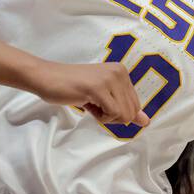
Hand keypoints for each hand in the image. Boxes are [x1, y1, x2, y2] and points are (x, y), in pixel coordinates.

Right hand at [28, 60, 148, 126]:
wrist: (46, 77)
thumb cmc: (72, 88)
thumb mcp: (104, 98)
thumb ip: (125, 109)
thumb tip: (146, 122)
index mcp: (122, 72)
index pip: (135, 105)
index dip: (116, 111)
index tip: (99, 100)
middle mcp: (119, 72)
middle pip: (131, 112)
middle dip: (112, 116)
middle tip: (93, 102)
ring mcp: (109, 78)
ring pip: (124, 115)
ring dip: (105, 116)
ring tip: (89, 102)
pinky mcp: (98, 88)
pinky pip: (112, 114)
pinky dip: (100, 117)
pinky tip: (86, 103)